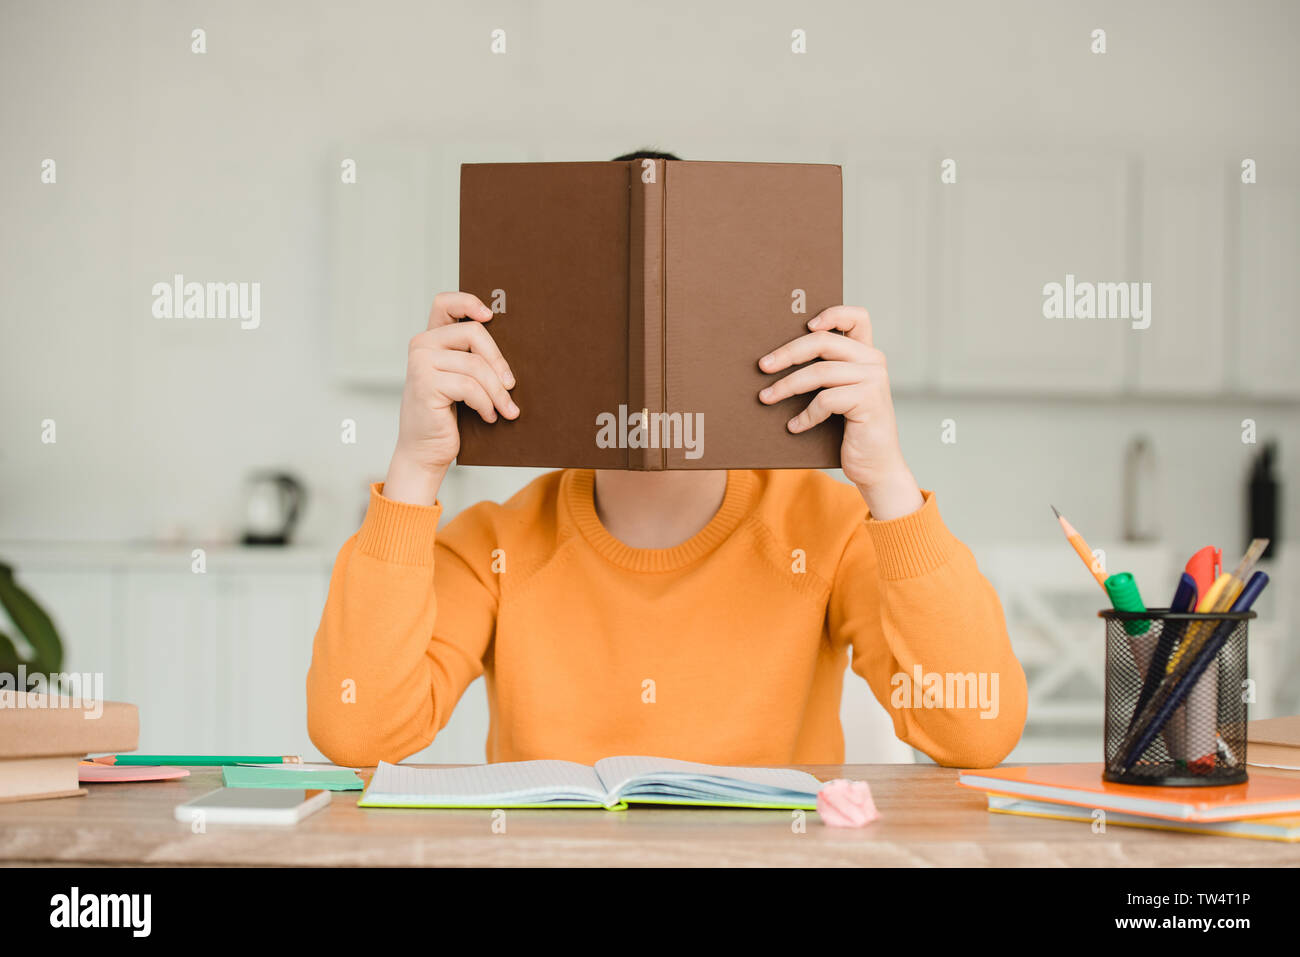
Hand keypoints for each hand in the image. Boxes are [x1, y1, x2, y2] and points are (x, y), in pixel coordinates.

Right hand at [383, 292, 517, 504]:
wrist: (425, 451)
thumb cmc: (447, 416)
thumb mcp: (462, 381)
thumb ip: (473, 358)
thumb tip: (517, 346)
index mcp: (431, 339)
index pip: (445, 303)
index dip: (469, 302)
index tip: (490, 316)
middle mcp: (422, 345)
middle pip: (474, 333)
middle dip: (499, 361)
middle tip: (512, 385)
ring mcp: (420, 363)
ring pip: (476, 366)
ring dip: (498, 392)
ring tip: (506, 410)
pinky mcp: (425, 384)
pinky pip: (470, 387)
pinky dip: (486, 404)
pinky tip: (489, 417)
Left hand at [758, 305, 923, 519]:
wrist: (876, 466)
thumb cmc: (851, 430)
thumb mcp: (840, 395)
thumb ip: (825, 372)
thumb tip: (778, 359)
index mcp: (867, 354)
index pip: (857, 317)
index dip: (832, 313)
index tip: (805, 324)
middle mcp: (873, 361)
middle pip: (823, 342)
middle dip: (788, 352)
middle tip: (762, 366)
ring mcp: (873, 380)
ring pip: (819, 372)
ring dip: (787, 386)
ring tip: (766, 398)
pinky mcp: (868, 401)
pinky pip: (826, 400)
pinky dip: (805, 415)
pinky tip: (794, 427)